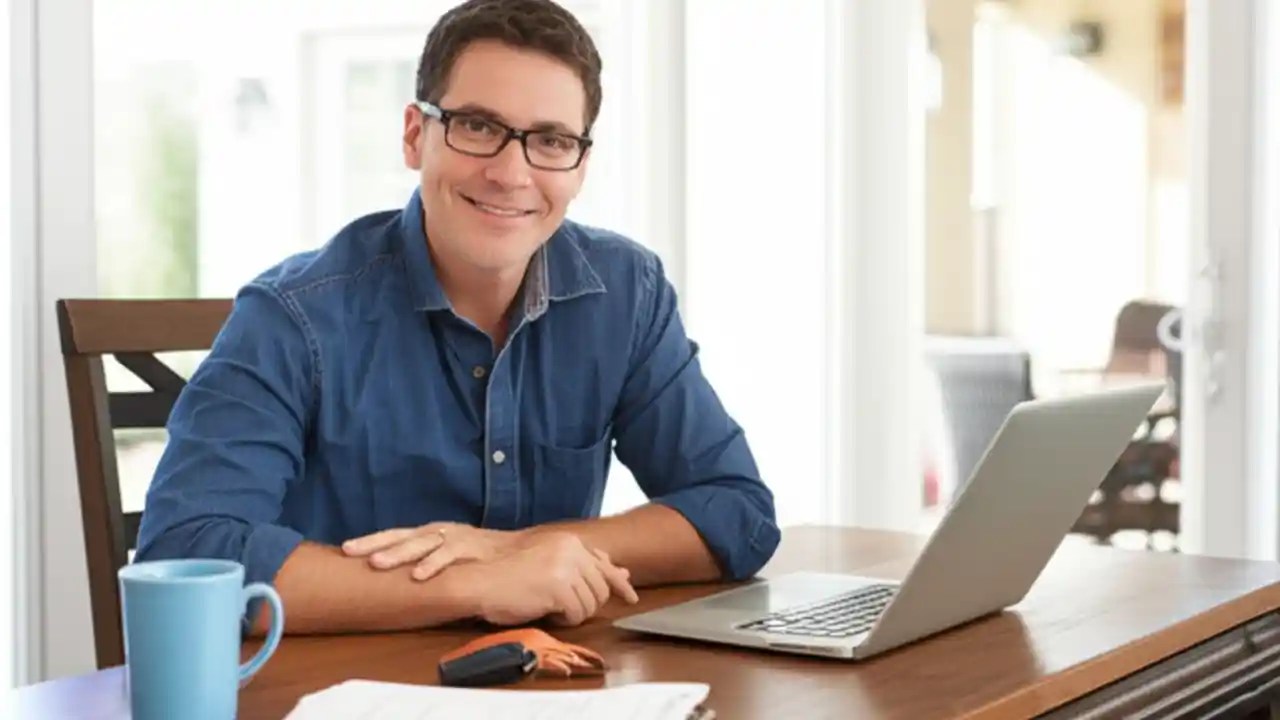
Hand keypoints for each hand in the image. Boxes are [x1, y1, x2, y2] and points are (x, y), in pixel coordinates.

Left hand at [342, 523, 522, 580]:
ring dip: (400, 552)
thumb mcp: (461, 567)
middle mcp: (448, 533)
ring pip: (424, 541)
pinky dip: (434, 563)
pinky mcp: (479, 548)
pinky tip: (418, 575)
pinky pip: (453, 553)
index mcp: (441, 536)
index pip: (402, 536)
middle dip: (376, 542)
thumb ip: (439, 572)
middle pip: (405, 534)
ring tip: (376, 564)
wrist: (539, 555)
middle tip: (347, 550)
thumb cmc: (495, 566)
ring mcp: (463, 538)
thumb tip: (409, 589)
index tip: (346, 549)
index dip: (376, 541)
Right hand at [453, 532, 639, 626]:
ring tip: (551, 608)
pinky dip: (564, 620)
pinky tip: (547, 612)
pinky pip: (577, 614)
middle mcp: (571, 551)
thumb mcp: (547, 564)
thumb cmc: (508, 576)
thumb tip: (619, 572)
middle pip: (601, 589)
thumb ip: (581, 566)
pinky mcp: (558, 587)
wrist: (478, 581)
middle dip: (587, 604)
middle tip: (565, 608)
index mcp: (569, 542)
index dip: (619, 583)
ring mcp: (566, 567)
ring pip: (591, 604)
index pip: (604, 565)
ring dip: (574, 613)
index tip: (631, 596)